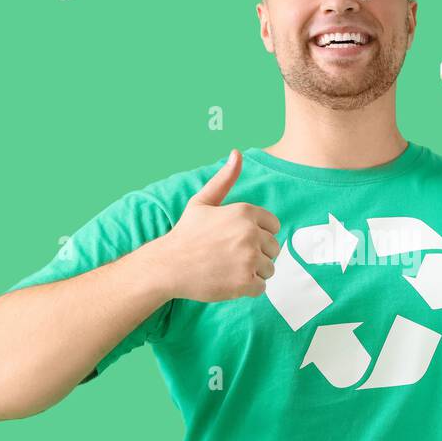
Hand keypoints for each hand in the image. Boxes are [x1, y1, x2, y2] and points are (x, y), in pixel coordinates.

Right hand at [158, 149, 281, 300]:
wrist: (168, 265)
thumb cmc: (186, 234)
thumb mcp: (203, 202)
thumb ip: (224, 179)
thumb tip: (237, 153)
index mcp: (245, 212)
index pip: (274, 226)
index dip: (259, 235)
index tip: (238, 240)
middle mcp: (250, 233)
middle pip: (274, 249)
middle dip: (257, 254)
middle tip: (231, 257)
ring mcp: (249, 258)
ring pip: (269, 269)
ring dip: (253, 272)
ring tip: (229, 268)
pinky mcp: (245, 282)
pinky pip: (261, 287)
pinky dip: (247, 288)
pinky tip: (229, 281)